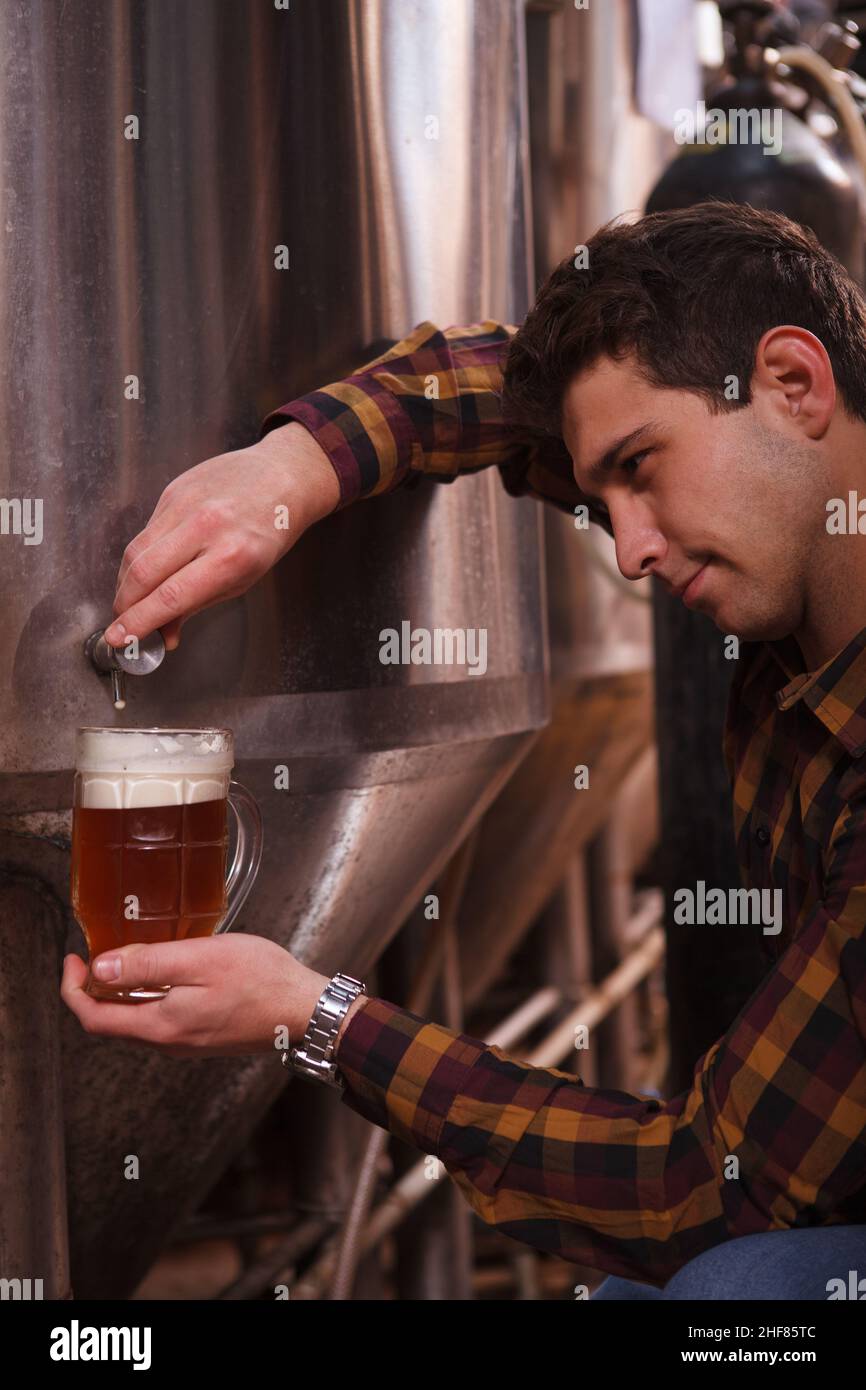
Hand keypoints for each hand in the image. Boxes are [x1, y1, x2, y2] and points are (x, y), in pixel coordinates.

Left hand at [60, 935, 329, 1058]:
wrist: (304, 1010)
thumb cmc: (261, 980)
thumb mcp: (200, 958)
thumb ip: (148, 964)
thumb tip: (101, 968)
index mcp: (161, 1025)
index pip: (95, 1018)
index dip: (73, 989)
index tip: (73, 959)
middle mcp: (169, 1042)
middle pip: (111, 1022)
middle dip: (93, 990)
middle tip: (92, 955)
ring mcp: (187, 1042)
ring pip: (135, 1021)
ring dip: (120, 993)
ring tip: (126, 957)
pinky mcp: (203, 1036)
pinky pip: (160, 1019)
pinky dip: (146, 997)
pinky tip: (162, 972)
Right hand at [105, 424, 339, 650]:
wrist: (283, 477)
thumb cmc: (269, 533)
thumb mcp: (243, 579)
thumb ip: (197, 605)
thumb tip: (164, 633)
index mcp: (231, 556)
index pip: (170, 597)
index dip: (138, 622)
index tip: (120, 639)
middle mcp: (205, 527)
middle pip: (143, 573)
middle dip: (124, 604)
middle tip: (121, 622)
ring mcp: (186, 504)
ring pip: (136, 550)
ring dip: (126, 583)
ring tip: (130, 600)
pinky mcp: (173, 491)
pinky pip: (146, 531)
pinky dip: (140, 556)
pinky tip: (147, 569)